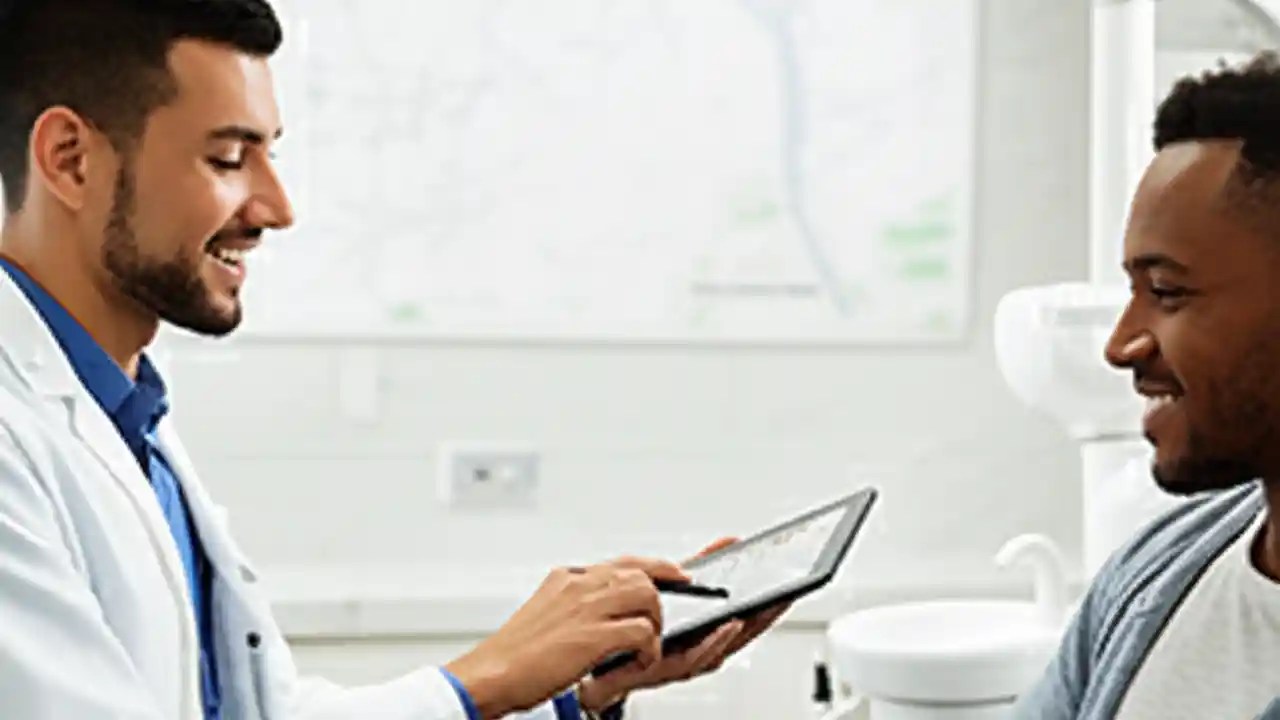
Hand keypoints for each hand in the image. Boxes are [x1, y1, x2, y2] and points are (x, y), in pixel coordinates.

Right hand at [444, 557, 687, 718]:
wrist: (493, 673)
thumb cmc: (515, 652)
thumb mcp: (545, 611)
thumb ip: (572, 602)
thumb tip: (598, 608)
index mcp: (568, 578)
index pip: (624, 561)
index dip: (658, 566)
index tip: (678, 573)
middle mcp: (580, 586)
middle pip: (642, 576)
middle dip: (658, 602)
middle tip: (657, 625)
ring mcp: (587, 608)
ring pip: (648, 596)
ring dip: (654, 624)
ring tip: (645, 645)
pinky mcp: (594, 635)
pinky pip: (643, 633)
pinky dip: (648, 650)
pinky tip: (637, 662)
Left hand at [576, 538, 792, 712]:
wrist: (592, 664)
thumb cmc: (632, 629)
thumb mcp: (672, 587)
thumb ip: (701, 567)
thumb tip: (729, 542)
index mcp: (704, 628)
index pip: (747, 614)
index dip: (771, 602)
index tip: (791, 586)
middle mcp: (700, 646)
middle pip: (744, 632)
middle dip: (769, 615)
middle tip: (788, 595)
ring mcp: (686, 660)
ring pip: (725, 647)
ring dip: (746, 629)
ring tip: (759, 608)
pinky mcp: (668, 668)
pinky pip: (697, 657)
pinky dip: (716, 643)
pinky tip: (727, 625)